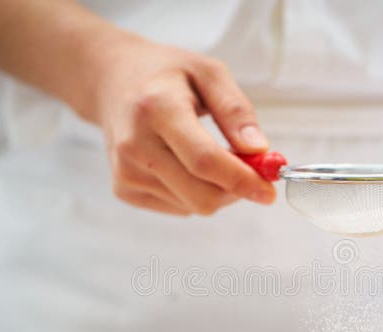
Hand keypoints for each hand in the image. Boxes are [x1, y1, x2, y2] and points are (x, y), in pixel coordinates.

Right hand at [92, 37, 275, 214]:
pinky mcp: (123, 189)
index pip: (204, 160)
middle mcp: (136, 144)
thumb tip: (259, 150)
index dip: (242, 180)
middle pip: (200, 195)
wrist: (113, 82)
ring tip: (210, 155)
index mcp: (157, 108)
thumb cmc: (167, 75)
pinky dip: (193, 193)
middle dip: (235, 191)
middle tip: (250, 172)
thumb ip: (236, 111)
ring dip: (215, 190)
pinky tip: (185, 165)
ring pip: (192, 206)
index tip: (268, 190)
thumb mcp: (209, 73)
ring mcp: (125, 171)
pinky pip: (177, 208)